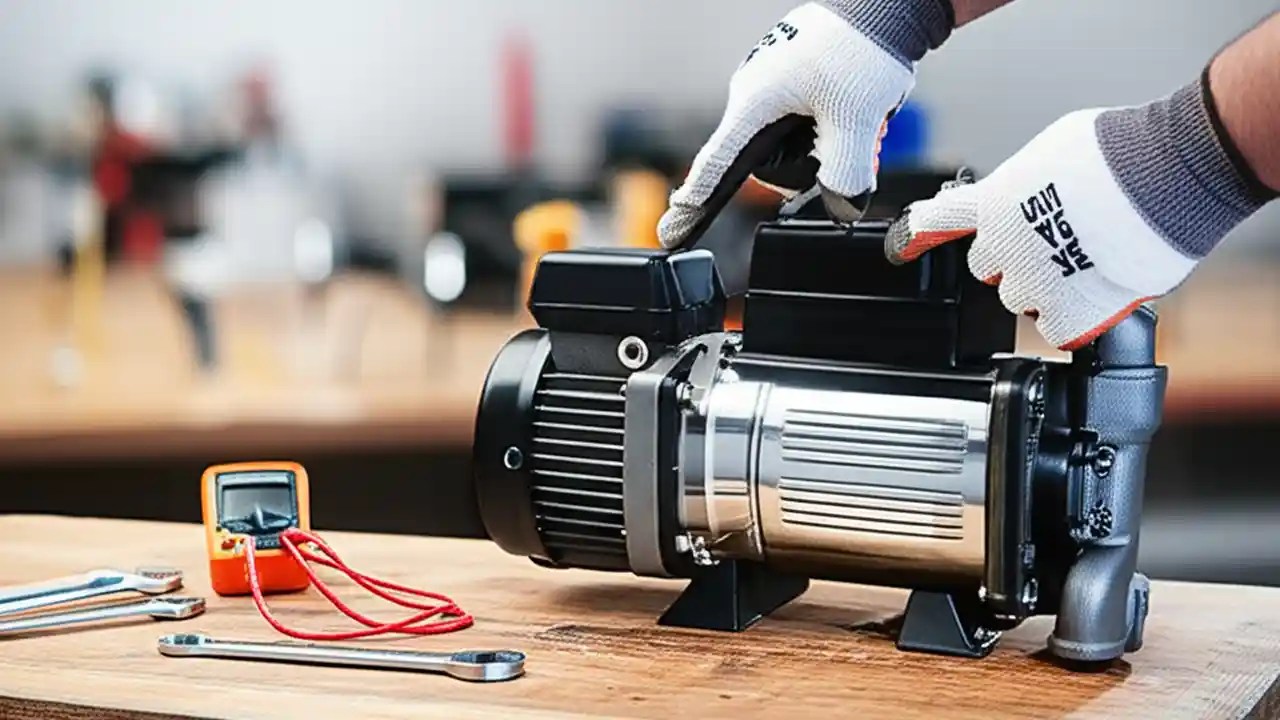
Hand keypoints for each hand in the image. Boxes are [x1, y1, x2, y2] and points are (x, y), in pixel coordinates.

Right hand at [658, 2, 915, 248]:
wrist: (882, 4)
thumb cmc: (861, 51)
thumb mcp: (857, 122)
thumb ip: (846, 175)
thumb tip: (842, 210)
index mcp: (756, 102)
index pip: (718, 164)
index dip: (696, 202)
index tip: (671, 233)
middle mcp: (754, 92)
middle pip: (768, 159)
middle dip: (807, 163)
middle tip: (848, 143)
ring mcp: (771, 82)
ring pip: (789, 138)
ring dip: (824, 139)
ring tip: (855, 115)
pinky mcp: (791, 75)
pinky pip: (802, 115)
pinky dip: (829, 120)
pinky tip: (853, 102)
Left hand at [886, 109, 1199, 350]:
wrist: (1168, 173)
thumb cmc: (1122, 149)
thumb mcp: (1053, 148)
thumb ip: (1027, 180)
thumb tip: (1033, 191)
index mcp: (995, 201)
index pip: (939, 220)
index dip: (918, 234)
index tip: (902, 245)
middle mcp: (1004, 245)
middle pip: (987, 266)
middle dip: (1014, 257)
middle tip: (1054, 240)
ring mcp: (1034, 282)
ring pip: (1021, 299)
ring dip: (1044, 287)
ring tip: (1084, 259)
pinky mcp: (1069, 313)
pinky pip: (1057, 329)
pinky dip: (1074, 317)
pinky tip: (1095, 290)